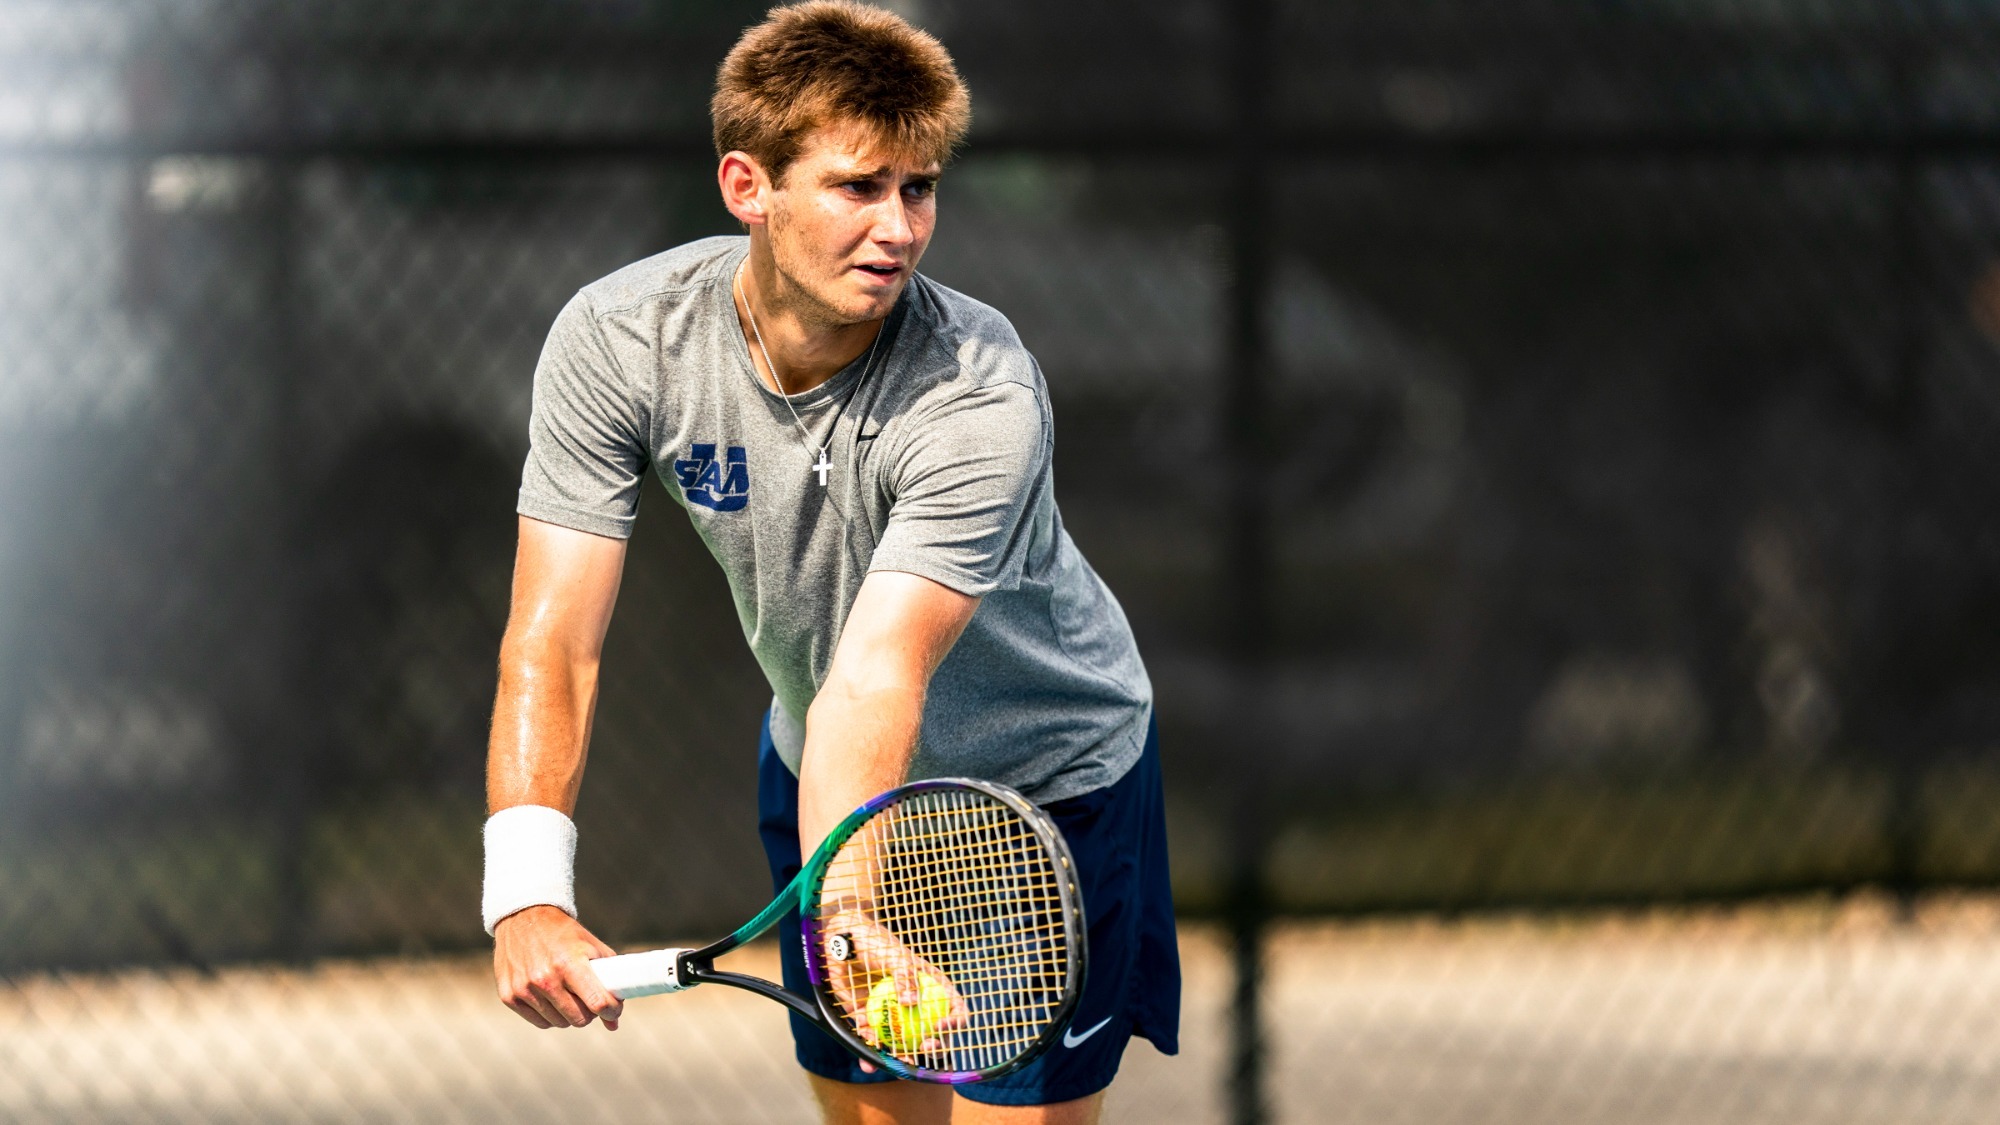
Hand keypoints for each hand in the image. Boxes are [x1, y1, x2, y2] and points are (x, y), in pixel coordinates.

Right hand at [493, 905, 623, 1030]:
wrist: (524, 917)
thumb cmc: (564, 934)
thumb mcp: (592, 947)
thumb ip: (610, 979)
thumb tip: (614, 1022)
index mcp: (569, 963)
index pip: (597, 1002)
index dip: (611, 1010)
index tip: (613, 1009)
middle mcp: (545, 978)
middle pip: (579, 1019)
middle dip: (589, 1012)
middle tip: (587, 998)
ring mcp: (524, 989)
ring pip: (560, 1022)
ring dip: (568, 1013)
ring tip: (568, 993)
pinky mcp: (509, 996)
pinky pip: (540, 1022)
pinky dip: (549, 1014)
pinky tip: (550, 996)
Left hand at [819, 909, 969, 1069]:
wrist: (843, 943)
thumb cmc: (875, 943)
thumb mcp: (894, 955)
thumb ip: (904, 975)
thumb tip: (911, 1002)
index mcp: (931, 987)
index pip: (952, 1007)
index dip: (954, 1021)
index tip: (941, 1027)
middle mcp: (916, 1004)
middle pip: (930, 1032)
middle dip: (930, 1047)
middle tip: (922, 1049)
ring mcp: (895, 1014)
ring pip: (903, 1043)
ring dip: (900, 1056)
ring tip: (896, 1063)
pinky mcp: (872, 1021)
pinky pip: (874, 1040)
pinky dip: (870, 1052)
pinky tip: (867, 1062)